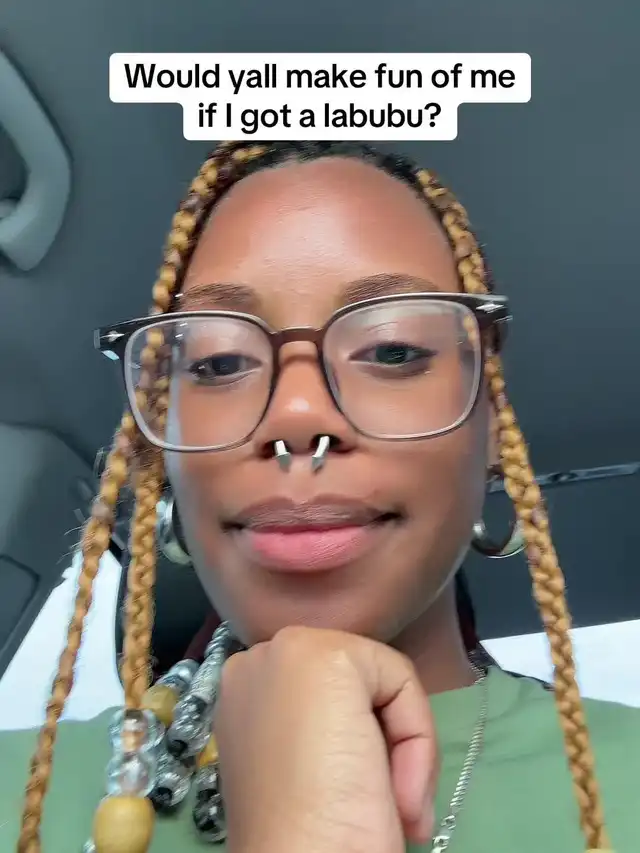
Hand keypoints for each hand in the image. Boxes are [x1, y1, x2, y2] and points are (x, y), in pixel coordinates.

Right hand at [215, 627, 437, 852]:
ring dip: (403, 747)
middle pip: (355, 680)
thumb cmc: (305, 832)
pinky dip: (418, 736)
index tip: (364, 802)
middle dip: (384, 742)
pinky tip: (399, 789)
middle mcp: (258, 660)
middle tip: (395, 805)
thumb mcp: (308, 762)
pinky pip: (400, 679)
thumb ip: (322, 725)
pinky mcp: (326, 655)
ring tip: (400, 805)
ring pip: (380, 678)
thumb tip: (369, 725)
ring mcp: (286, 651)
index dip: (360, 744)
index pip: (329, 692)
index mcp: (246, 691)